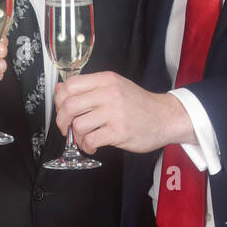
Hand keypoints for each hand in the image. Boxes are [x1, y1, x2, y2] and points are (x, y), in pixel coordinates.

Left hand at [54, 72, 196, 154]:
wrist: (165, 117)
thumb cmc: (139, 105)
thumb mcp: (115, 87)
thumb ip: (89, 88)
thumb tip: (61, 90)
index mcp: (106, 80)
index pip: (70, 85)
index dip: (60, 100)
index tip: (62, 109)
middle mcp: (109, 94)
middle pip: (69, 106)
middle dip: (62, 121)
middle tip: (66, 128)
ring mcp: (114, 113)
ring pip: (78, 125)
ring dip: (76, 136)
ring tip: (84, 138)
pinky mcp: (118, 131)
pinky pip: (91, 140)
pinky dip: (87, 146)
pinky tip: (92, 145)